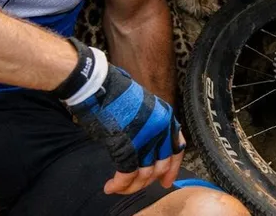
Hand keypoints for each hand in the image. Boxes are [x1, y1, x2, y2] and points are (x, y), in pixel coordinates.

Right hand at [65, 66, 185, 194]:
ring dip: (132, 186)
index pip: (177, 150)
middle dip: (149, 181)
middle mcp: (161, 130)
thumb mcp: (145, 107)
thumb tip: (150, 149)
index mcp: (167, 118)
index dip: (172, 169)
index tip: (166, 181)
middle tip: (139, 187)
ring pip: (144, 174)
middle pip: (161, 166)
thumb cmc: (116, 94)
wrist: (98, 86)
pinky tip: (111, 187)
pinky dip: (119, 185)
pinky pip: (127, 174)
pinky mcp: (127, 147)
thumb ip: (152, 126)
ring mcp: (145, 139)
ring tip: (119, 188)